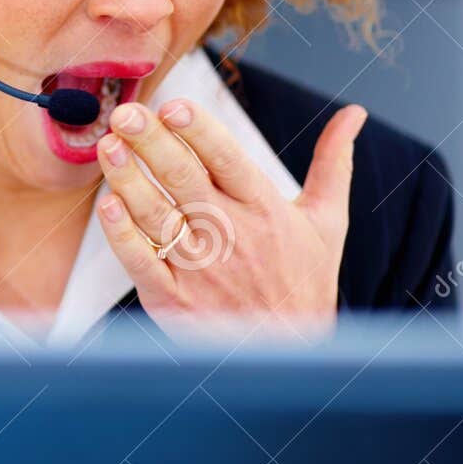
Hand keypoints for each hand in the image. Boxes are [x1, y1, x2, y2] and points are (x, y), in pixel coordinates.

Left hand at [93, 97, 367, 344]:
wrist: (288, 357)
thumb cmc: (304, 283)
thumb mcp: (326, 222)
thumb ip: (332, 164)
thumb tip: (354, 114)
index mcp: (266, 209)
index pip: (227, 160)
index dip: (199, 131)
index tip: (172, 106)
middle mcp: (231, 235)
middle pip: (185, 179)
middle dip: (152, 143)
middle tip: (125, 114)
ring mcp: (199, 267)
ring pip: (157, 215)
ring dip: (129, 179)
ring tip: (109, 146)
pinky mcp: (173, 298)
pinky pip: (142, 261)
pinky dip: (123, 234)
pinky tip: (107, 205)